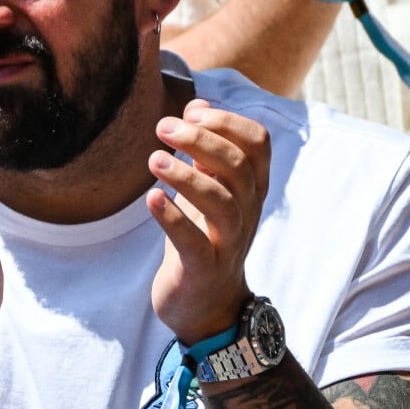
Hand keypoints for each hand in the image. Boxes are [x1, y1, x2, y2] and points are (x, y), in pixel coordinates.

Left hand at [146, 99, 270, 344]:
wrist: (207, 306)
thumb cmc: (205, 236)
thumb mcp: (208, 188)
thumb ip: (205, 148)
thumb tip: (198, 102)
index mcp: (252, 187)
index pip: (258, 143)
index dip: (228, 122)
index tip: (191, 112)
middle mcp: (247, 212)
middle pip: (238, 166)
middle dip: (201, 140)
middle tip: (162, 128)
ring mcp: (229, 242)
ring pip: (222, 202)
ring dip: (186, 176)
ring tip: (153, 160)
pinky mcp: (204, 269)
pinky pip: (194, 242)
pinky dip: (172, 218)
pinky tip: (151, 199)